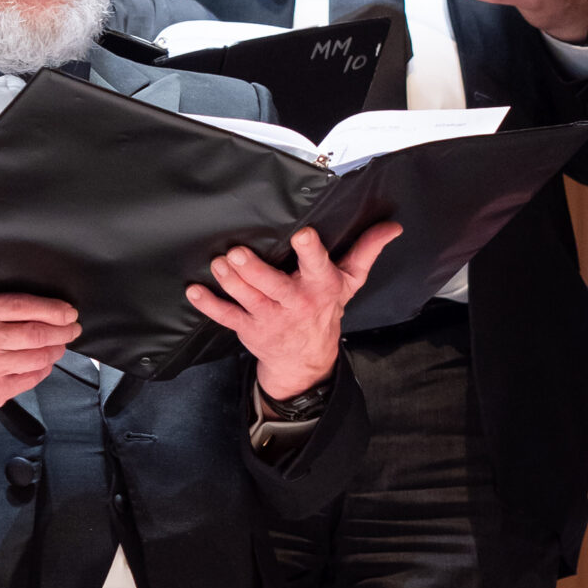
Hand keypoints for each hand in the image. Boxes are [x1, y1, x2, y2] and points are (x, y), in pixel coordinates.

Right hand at [0, 293, 80, 435]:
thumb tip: (32, 302)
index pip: (24, 306)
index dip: (53, 309)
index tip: (68, 311)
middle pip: (37, 333)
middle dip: (63, 331)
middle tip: (73, 328)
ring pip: (38, 357)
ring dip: (56, 350)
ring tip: (60, 344)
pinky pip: (31, 378)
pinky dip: (43, 369)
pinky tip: (43, 362)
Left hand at [185, 222, 400, 400]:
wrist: (306, 361)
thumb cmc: (325, 311)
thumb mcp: (349, 282)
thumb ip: (366, 251)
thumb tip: (392, 226)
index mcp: (320, 287)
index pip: (318, 267)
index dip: (310, 252)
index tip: (303, 235)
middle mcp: (294, 302)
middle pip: (273, 285)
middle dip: (254, 270)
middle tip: (237, 254)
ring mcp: (269, 317)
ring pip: (246, 298)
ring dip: (230, 281)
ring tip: (219, 264)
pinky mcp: (247, 327)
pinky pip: (225, 316)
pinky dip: (209, 304)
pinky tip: (195, 291)